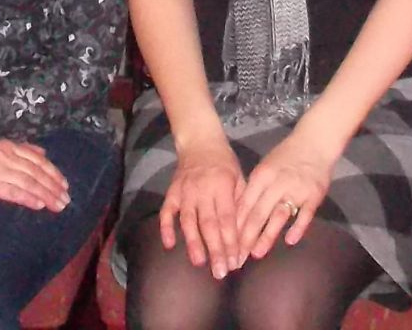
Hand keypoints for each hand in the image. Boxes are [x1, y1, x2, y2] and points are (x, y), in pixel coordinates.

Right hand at [0, 140, 69, 210]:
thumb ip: (21, 148)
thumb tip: (42, 151)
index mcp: (9, 146)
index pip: (37, 159)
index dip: (53, 172)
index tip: (64, 185)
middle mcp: (6, 157)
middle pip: (36, 172)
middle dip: (53, 186)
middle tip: (65, 199)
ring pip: (28, 183)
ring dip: (45, 194)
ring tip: (57, 205)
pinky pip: (12, 192)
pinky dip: (28, 198)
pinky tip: (39, 205)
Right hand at [158, 140, 245, 277]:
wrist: (199, 141)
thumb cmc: (224, 162)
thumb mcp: (239, 176)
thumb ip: (240, 203)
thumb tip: (244, 233)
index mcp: (222, 185)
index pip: (227, 218)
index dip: (231, 241)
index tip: (236, 262)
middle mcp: (202, 189)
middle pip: (209, 224)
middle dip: (215, 250)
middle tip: (221, 271)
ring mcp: (185, 191)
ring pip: (188, 221)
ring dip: (194, 243)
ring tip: (200, 263)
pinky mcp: (171, 191)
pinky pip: (166, 212)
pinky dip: (166, 228)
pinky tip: (169, 245)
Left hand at [235, 133, 333, 258]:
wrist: (315, 142)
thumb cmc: (286, 157)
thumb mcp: (265, 168)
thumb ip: (254, 190)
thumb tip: (238, 216)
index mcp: (262, 176)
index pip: (245, 205)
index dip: (235, 227)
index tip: (227, 246)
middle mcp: (277, 183)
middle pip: (258, 213)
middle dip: (246, 238)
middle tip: (238, 258)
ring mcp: (296, 189)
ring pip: (278, 216)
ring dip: (267, 236)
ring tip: (257, 254)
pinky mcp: (314, 195)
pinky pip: (305, 215)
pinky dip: (297, 228)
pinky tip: (289, 241)